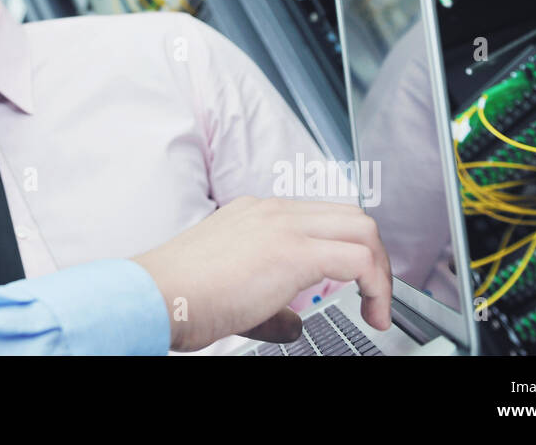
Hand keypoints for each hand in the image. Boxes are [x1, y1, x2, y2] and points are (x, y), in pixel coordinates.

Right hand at [132, 196, 391, 351]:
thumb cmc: (179, 295)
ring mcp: (283, 225)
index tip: (355, 281)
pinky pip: (359, 259)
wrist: (155, 295)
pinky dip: (376, 286)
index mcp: (256, 213)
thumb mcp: (233, 293)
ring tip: (376, 307)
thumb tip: (294, 324)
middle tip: (373, 295)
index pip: (321, 216)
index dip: (348, 249)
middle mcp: (272, 211)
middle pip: (351, 215)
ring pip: (362, 228)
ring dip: (379, 269)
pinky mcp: (293, 251)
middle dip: (374, 256)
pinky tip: (370, 314)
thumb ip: (271, 308)